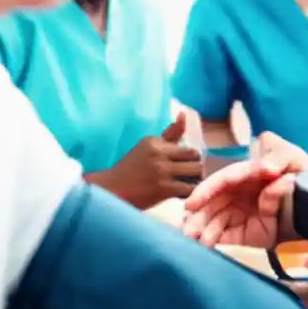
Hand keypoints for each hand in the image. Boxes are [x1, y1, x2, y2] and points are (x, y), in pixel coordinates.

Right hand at [87, 115, 201, 208]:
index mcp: (154, 142)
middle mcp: (159, 153)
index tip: (185, 164)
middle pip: (195, 155)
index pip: (187, 145)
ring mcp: (162, 171)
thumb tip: (184, 114)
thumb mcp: (147, 147)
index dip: (190, 157)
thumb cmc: (130, 169)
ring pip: (196, 170)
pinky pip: (190, 188)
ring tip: (187, 183)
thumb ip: (169, 135)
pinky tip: (180, 194)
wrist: (110, 191)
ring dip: (196, 179)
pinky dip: (189, 192)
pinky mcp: (163, 188)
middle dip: (196, 166)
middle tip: (190, 175)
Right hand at [182, 132, 307, 247]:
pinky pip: (226, 238)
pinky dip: (214, 241)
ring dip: (202, 231)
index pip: (221, 181)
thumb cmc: (303, 174)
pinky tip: (205, 246)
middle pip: (211, 204)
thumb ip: (280, 155)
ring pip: (214, 222)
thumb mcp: (294, 157)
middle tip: (186, 230)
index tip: (191, 203)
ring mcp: (239, 215)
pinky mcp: (245, 234)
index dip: (205, 191)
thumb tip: (265, 167)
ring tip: (193, 241)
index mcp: (244, 175)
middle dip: (197, 217)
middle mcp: (237, 194)